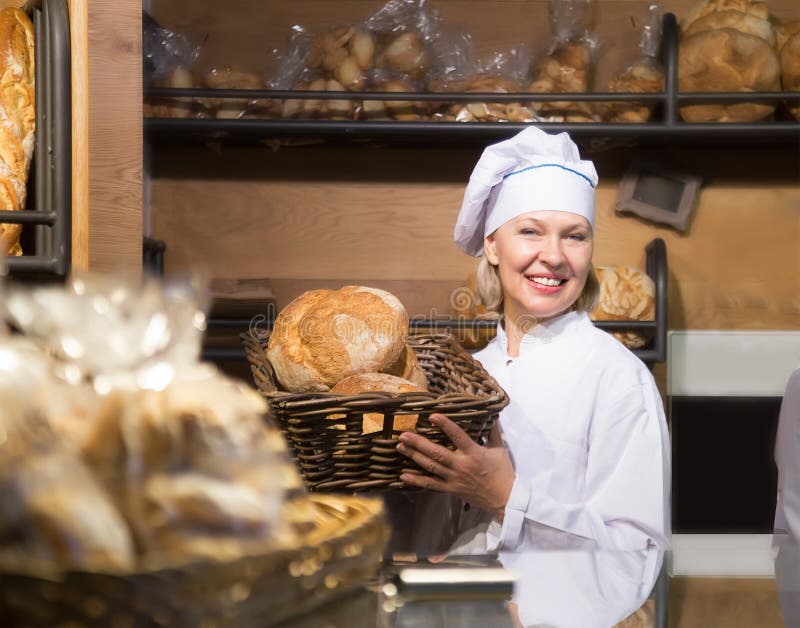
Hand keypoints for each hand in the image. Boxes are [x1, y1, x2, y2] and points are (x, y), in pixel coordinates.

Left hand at [396, 413, 514, 519]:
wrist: (505, 498)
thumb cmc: (503, 472)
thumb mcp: (500, 448)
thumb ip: (493, 431)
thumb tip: (492, 414)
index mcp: (473, 453)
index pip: (457, 436)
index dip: (445, 425)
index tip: (432, 416)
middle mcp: (461, 465)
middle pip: (436, 453)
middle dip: (418, 443)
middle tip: (404, 435)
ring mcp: (454, 478)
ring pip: (430, 467)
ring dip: (414, 456)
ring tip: (400, 447)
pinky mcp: (450, 489)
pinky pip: (431, 485)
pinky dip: (416, 480)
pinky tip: (403, 475)